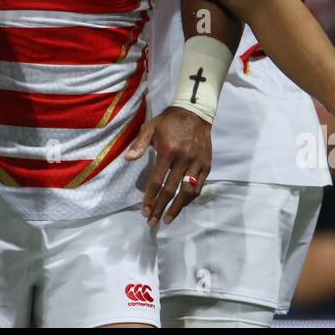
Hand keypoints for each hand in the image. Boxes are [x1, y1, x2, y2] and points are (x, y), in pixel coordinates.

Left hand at [125, 106, 211, 226]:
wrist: (195, 112)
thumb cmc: (169, 121)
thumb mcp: (150, 127)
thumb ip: (139, 144)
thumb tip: (128, 159)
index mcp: (168, 151)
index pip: (157, 180)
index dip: (150, 198)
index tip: (144, 211)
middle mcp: (184, 159)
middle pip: (171, 190)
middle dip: (160, 208)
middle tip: (152, 222)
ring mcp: (197, 163)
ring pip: (187, 192)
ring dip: (177, 208)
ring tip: (167, 219)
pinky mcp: (207, 165)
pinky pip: (199, 186)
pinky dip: (190, 198)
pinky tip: (182, 206)